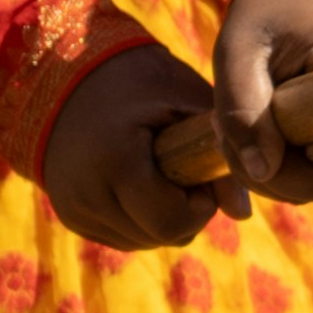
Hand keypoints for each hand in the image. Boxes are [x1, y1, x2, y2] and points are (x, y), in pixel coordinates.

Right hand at [40, 39, 232, 251]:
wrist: (69, 70)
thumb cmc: (140, 78)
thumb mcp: (186, 101)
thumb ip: (221, 152)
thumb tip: (243, 215)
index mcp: (116, 162)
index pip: (172, 222)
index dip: (198, 205)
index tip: (198, 172)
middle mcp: (87, 194)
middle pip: (159, 237)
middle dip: (184, 212)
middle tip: (183, 171)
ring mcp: (74, 209)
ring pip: (142, 242)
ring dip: (162, 218)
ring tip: (158, 172)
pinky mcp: (70, 216)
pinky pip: (121, 236)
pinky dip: (139, 219)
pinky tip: (138, 182)